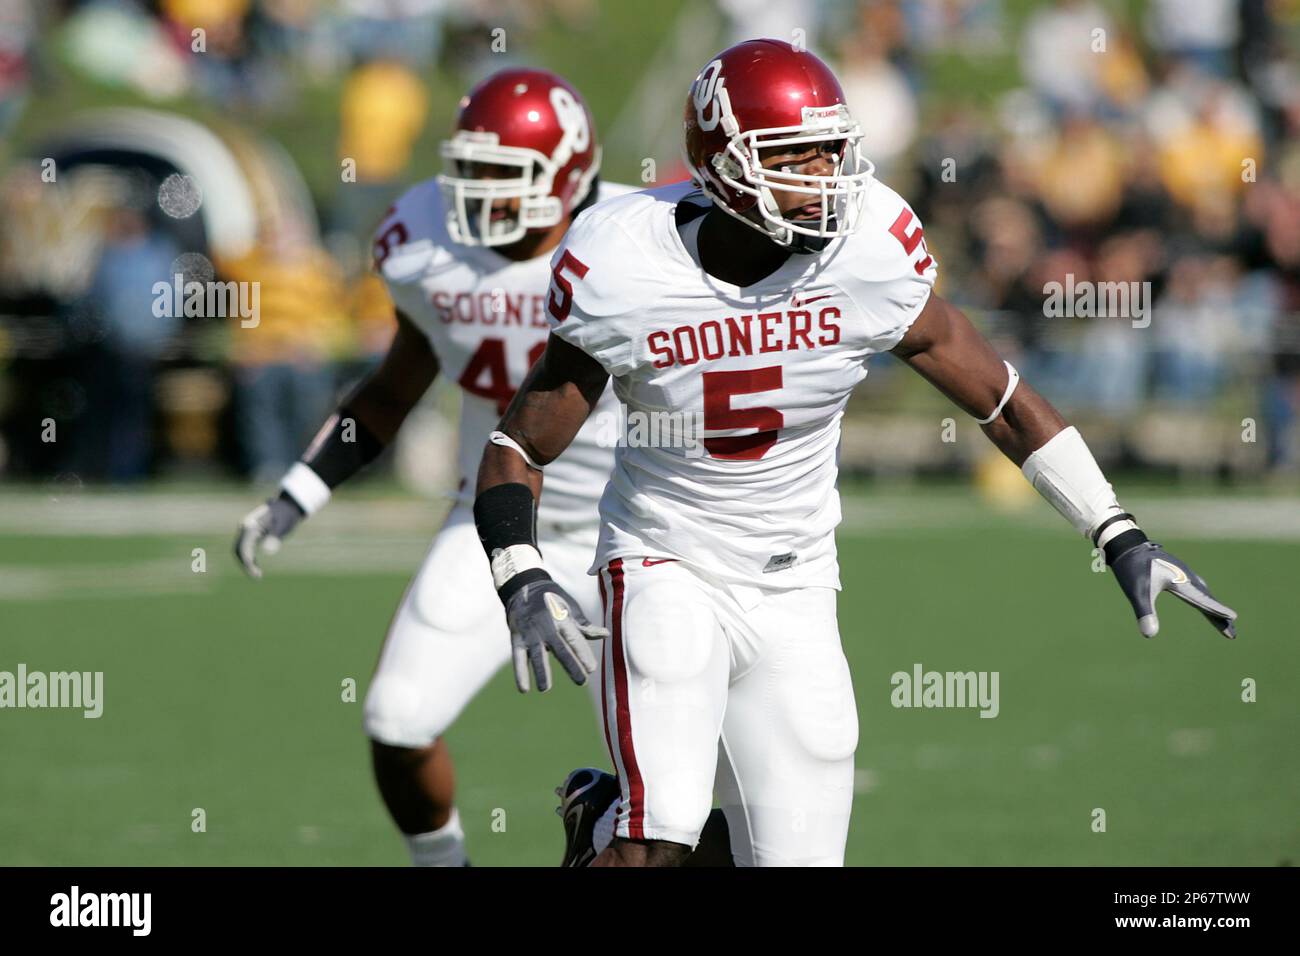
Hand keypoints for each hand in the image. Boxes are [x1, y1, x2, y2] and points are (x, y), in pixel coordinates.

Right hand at [234, 494, 304, 578]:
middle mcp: (244, 527)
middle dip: (246, 565)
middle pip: (238, 550)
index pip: (244, 548)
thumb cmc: (286, 515)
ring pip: (240, 549)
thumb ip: (275, 538)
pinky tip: (256, 566)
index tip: (256, 574)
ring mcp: (246, 529)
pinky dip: (249, 557)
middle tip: (257, 577)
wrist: (287, 505)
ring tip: (258, 574)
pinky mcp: (249, 533)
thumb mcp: (283, 526)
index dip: (248, 563)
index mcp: (250, 526)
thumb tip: (267, 551)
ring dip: (247, 562)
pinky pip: (245, 547)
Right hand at [503, 577, 606, 691]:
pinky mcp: (517, 638)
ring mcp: (530, 632)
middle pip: (559, 648)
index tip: (591, 668)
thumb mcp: (569, 607)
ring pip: (537, 655)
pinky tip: (524, 689)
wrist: (523, 586)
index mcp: (562, 618)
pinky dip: (520, 673)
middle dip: (571, 665)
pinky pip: (518, 657)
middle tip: (581, 681)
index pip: (574, 638)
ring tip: (545, 688)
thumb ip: (584, 625)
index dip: (583, 653)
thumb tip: (605, 635)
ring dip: (541, 672)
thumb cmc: (552, 600)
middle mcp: (546, 626)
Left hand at [1109, 539, 1236, 638]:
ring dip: (1215, 608)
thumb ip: (1145, 613)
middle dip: (1220, 617)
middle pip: (1208, 599)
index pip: (1202, 600)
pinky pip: (1198, 588)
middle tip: (1232, 634)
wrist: (1127, 546)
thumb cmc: (1131, 569)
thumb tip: (1149, 635)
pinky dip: (1206, 598)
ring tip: (1225, 621)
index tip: (1233, 617)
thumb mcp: (1136, 593)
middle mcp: (1186, 576)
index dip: (1216, 610)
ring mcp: (1184, 573)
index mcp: (1180, 581)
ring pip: (1205, 593)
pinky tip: (1205, 602)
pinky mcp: (1179, 572)